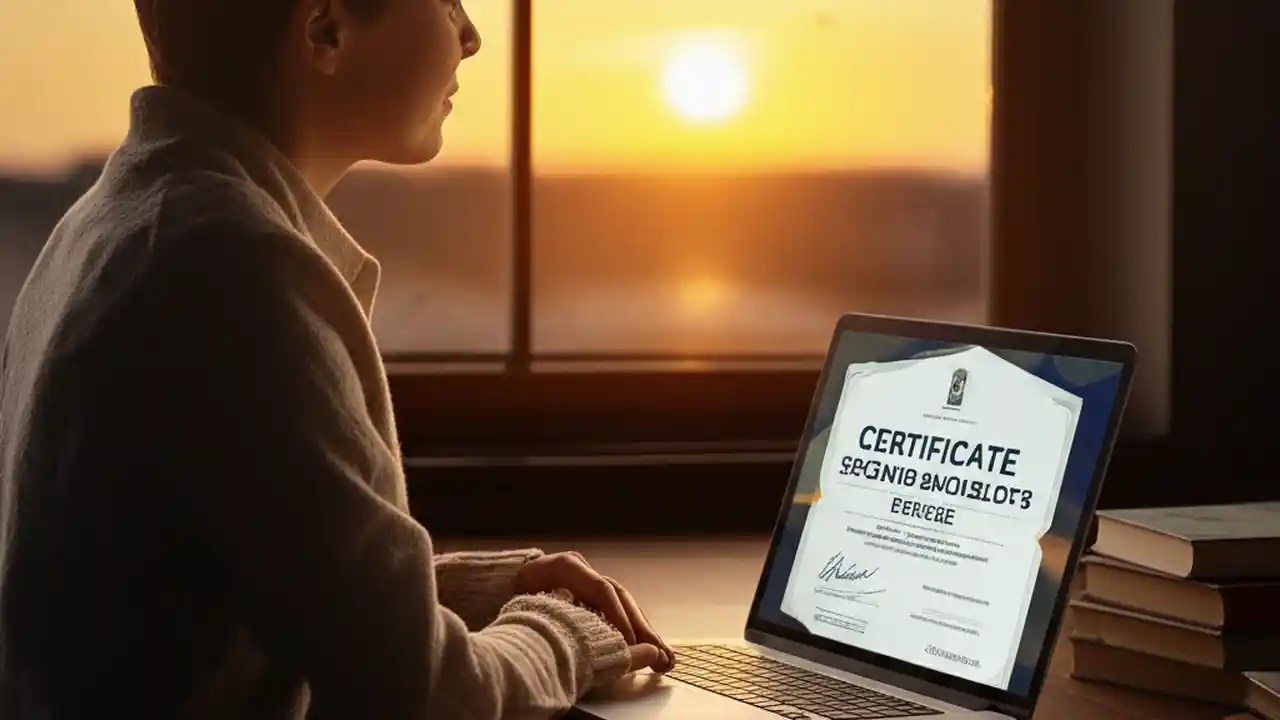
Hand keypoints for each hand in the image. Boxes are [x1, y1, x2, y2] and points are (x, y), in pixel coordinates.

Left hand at [514, 551, 674, 672]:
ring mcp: (586, 579)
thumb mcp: (523, 601)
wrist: (499, 580)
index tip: (630, 644)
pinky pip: (614, 609)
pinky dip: (630, 629)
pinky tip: (645, 647)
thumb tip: (570, 629)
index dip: (618, 617)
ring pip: (622, 603)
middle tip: (662, 655)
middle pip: (620, 597)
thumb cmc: (506, 592)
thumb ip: (548, 613)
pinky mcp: (586, 593)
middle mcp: (582, 569)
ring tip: (663, 656)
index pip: (602, 590)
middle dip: (642, 629)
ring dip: (643, 631)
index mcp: (566, 566)